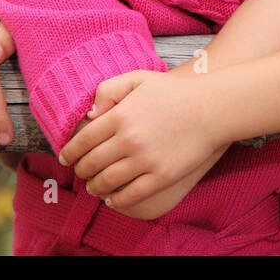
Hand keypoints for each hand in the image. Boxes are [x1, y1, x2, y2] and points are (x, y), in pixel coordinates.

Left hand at [58, 70, 225, 213]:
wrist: (213, 108)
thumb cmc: (176, 93)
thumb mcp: (140, 78)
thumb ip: (109, 89)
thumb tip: (89, 114)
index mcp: (119, 116)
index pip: (81, 142)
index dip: (69, 153)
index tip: (66, 159)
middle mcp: (129, 140)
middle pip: (90, 164)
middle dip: (81, 171)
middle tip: (81, 172)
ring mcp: (145, 160)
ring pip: (106, 183)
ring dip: (94, 187)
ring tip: (94, 187)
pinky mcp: (161, 177)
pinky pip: (130, 196)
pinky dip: (116, 200)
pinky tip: (113, 198)